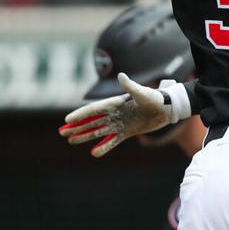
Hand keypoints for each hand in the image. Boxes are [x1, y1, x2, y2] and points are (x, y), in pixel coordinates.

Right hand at [59, 73, 174, 157]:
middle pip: (91, 121)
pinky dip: (104, 147)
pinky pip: (112, 141)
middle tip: (62, 133)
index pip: (93, 110)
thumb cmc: (154, 98)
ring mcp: (119, 123)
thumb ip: (130, 86)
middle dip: (77, 127)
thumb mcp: (142, 92)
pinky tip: (94, 153)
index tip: (67, 120)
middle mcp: (114, 113)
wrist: (166, 109)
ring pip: (98, 131)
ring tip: (71, 140)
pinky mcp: (127, 132)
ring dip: (85, 136)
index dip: (80, 115)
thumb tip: (122, 77)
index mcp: (115, 103)